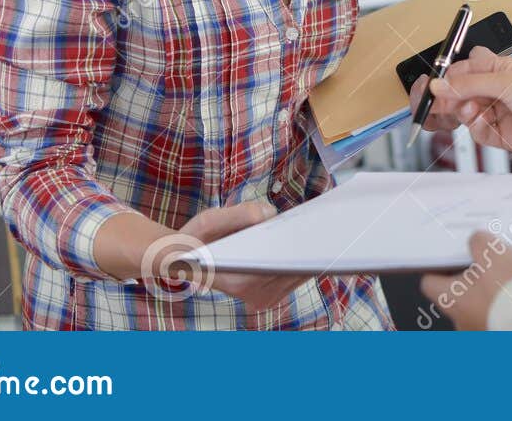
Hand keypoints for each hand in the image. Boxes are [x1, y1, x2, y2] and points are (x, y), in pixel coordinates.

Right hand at [147, 201, 310, 312]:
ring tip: (324, 227)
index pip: (286, 265)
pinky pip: (295, 275)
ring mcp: (265, 298)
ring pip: (301, 274)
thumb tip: (270, 213)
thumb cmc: (194, 240)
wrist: (181, 261)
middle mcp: (257, 296)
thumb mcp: (208, 220)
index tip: (321, 232)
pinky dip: (302, 257)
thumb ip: (238, 215)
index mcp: (243, 281)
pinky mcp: (270, 295)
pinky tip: (308, 237)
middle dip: (312, 247)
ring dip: (310, 253)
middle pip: (298, 270)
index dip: (305, 249)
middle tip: (330, 223)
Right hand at [416, 45, 511, 155]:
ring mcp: (495, 112)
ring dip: (464, 113)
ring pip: (464, 114)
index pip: (461, 71)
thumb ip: (468, 84)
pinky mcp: (498, 134)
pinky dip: (478, 127)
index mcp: (495, 68)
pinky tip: (486, 121)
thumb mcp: (505, 80)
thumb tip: (440, 85)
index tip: (431, 86)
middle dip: (447, 99)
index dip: (445, 79)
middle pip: (458, 94)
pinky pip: (477, 132)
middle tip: (438, 103)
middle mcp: (493, 90)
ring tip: (471, 110)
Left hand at [420, 230, 511, 329]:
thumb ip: (479, 241)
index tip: (449, 249)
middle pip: (472, 283)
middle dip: (487, 262)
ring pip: (502, 288)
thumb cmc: (505, 293)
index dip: (439, 264)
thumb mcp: (489, 252)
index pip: (432, 282)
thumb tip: (478, 240)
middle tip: (495, 243)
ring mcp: (493, 322)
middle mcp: (468, 316)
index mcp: (453, 300)